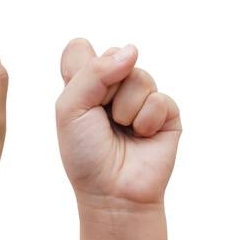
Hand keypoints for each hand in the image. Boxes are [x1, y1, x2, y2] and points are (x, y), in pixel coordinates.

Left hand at [56, 40, 181, 205]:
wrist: (113, 191)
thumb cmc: (86, 154)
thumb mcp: (71, 108)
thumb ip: (93, 72)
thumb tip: (133, 50)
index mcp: (85, 82)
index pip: (81, 48)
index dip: (82, 67)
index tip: (80, 97)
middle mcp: (115, 86)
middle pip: (115, 57)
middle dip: (106, 90)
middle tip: (103, 119)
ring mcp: (143, 98)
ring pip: (140, 77)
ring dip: (127, 109)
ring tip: (124, 130)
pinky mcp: (167, 113)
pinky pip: (160, 99)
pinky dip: (147, 121)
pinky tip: (143, 136)